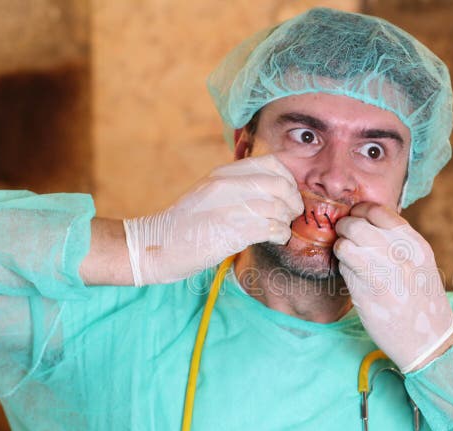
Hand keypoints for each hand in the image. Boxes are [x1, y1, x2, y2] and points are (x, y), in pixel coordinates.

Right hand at [123, 155, 302, 285]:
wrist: (158, 245)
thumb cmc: (185, 225)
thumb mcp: (209, 193)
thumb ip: (237, 187)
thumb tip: (272, 192)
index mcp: (224, 173)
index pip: (273, 163)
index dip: (289, 179)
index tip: (288, 194)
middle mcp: (229, 185)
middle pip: (282, 185)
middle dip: (293, 202)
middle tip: (290, 215)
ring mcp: (232, 206)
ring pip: (280, 208)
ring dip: (286, 222)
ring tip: (279, 229)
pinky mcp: (235, 230)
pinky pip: (274, 228)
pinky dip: (281, 235)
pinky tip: (274, 239)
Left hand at [334, 203, 452, 371]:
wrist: (431, 339)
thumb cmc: (422, 303)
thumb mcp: (420, 264)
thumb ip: (398, 244)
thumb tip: (368, 226)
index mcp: (415, 243)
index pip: (378, 211)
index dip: (360, 213)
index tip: (355, 221)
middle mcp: (401, 252)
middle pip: (358, 223)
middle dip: (344, 228)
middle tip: (343, 239)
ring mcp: (386, 269)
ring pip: (347, 241)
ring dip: (341, 247)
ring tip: (347, 259)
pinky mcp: (371, 289)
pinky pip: (345, 263)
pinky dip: (342, 265)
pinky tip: (350, 275)